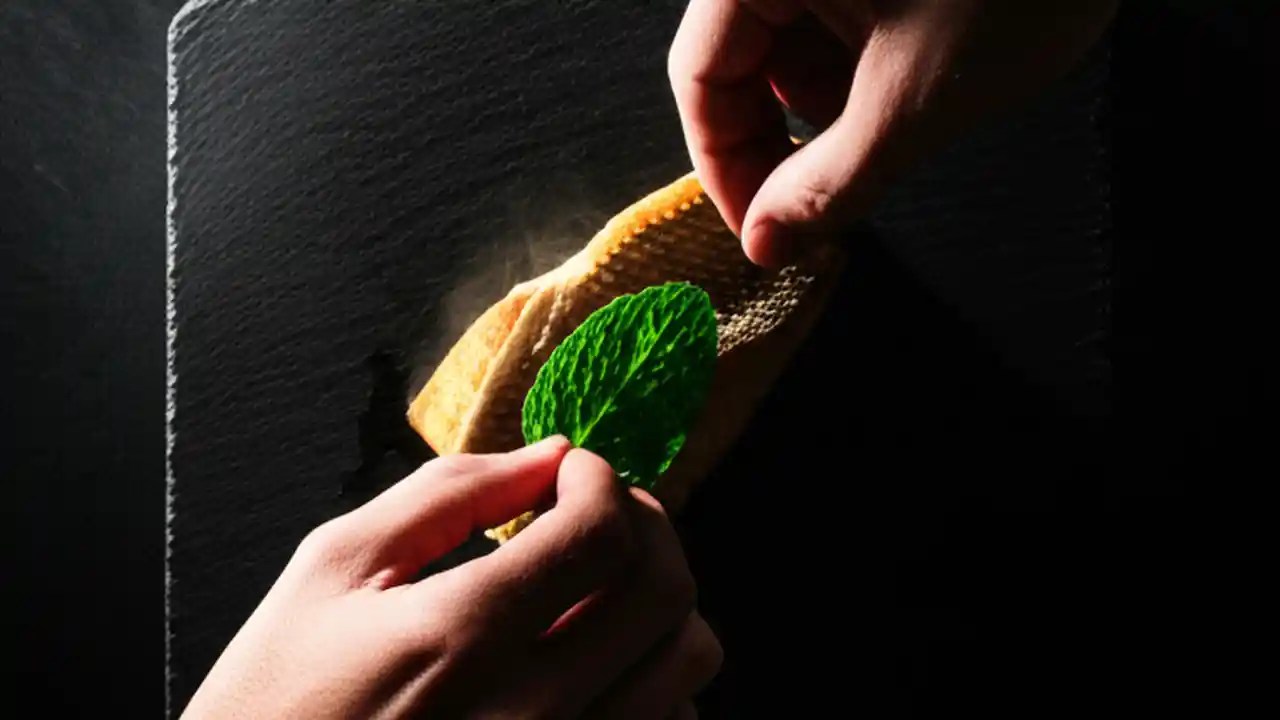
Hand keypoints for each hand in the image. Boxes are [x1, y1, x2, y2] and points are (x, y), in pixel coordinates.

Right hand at [182, 438, 721, 718]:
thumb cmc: (276, 698)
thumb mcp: (331, 571)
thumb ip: (446, 497)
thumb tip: (545, 455)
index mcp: (457, 639)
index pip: (601, 535)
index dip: (601, 480)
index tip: (571, 471)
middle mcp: (527, 713)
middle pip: (664, 592)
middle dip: (645, 523)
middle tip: (594, 509)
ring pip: (686, 660)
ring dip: (657, 599)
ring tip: (596, 582)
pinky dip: (649, 674)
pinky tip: (590, 657)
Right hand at [668, 0, 1117, 266]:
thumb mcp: (913, 101)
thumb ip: (828, 183)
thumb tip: (764, 244)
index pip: (696, 74)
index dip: (722, 165)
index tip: (761, 234)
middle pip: (733, 62)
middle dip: (774, 143)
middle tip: (812, 211)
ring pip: (785, 50)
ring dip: (820, 113)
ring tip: (882, 141)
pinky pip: (832, 26)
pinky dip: (855, 76)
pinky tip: (904, 98)